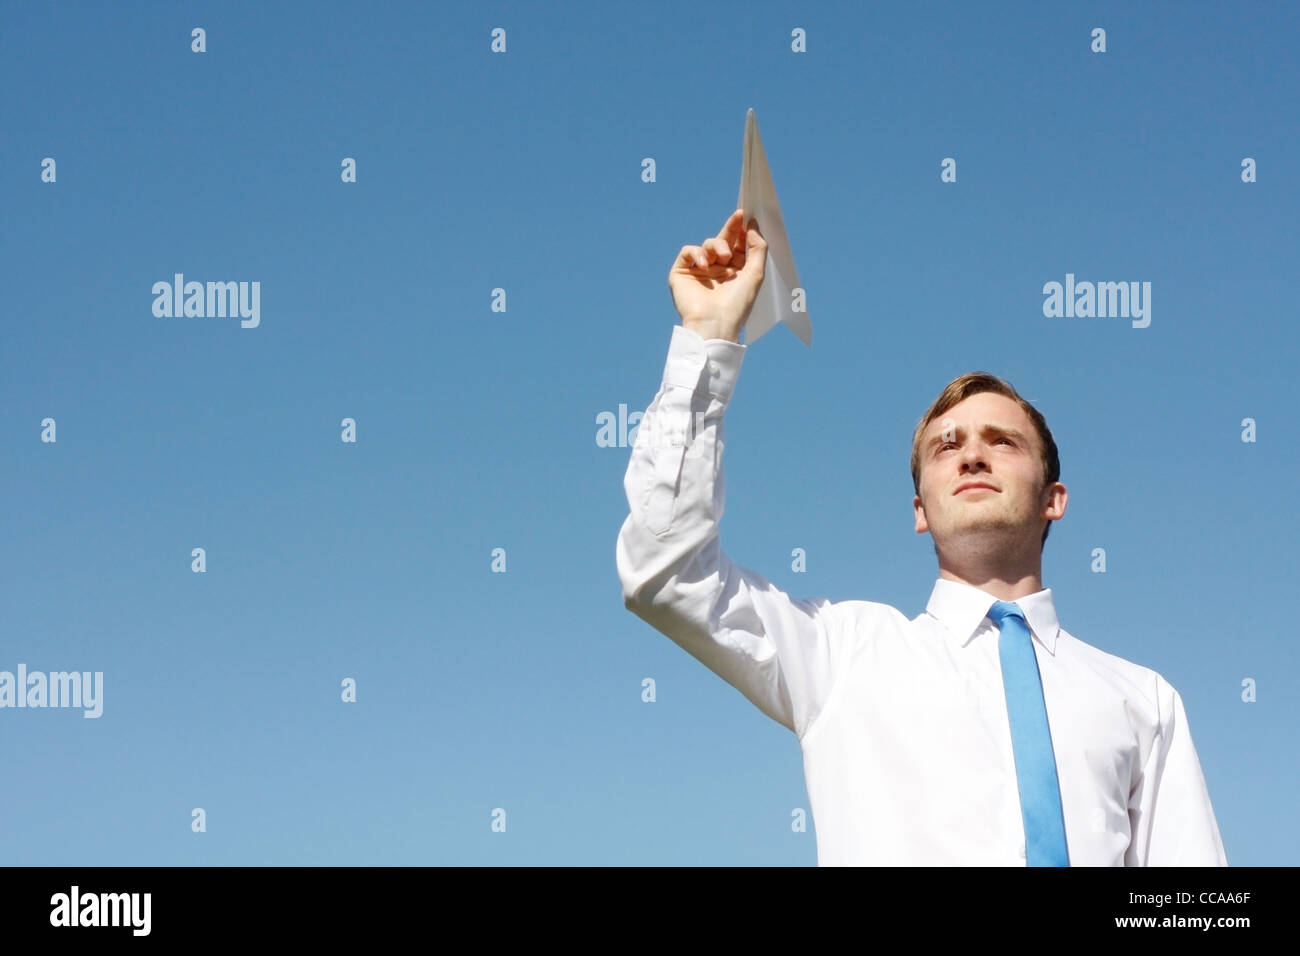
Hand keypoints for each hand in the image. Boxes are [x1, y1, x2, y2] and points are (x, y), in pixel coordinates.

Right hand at [667, 208, 766, 342]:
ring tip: (723, 258)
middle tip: (738, 216)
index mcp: (735, 272)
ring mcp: (699, 271)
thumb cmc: (737, 304)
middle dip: (731, 228)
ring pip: (707, 245)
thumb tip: (753, 226)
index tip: (748, 216)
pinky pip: (689, 251)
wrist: (713, 324)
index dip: (742, 231)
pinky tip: (704, 265)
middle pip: (723, 241)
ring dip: (717, 246)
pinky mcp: (682, 273)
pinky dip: (697, 253)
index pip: (738, 246)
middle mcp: (717, 270)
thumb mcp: (755, 274)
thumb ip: (757, 248)